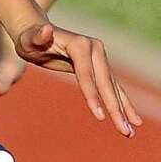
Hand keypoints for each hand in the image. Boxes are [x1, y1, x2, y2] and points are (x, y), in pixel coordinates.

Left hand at [15, 20, 141, 137]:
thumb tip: (45, 30)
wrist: (36, 32)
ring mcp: (100, 57)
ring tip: (132, 130)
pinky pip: (112, 88)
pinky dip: (122, 104)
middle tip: (124, 131)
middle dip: (115, 108)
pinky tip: (131, 119)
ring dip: (124, 110)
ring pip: (113, 87)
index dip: (92, 95)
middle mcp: (95, 49)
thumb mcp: (28, 39)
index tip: (99, 117)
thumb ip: (37, 36)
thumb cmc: (29, 39)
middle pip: (105, 83)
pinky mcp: (100, 66)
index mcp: (80, 45)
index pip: (87, 75)